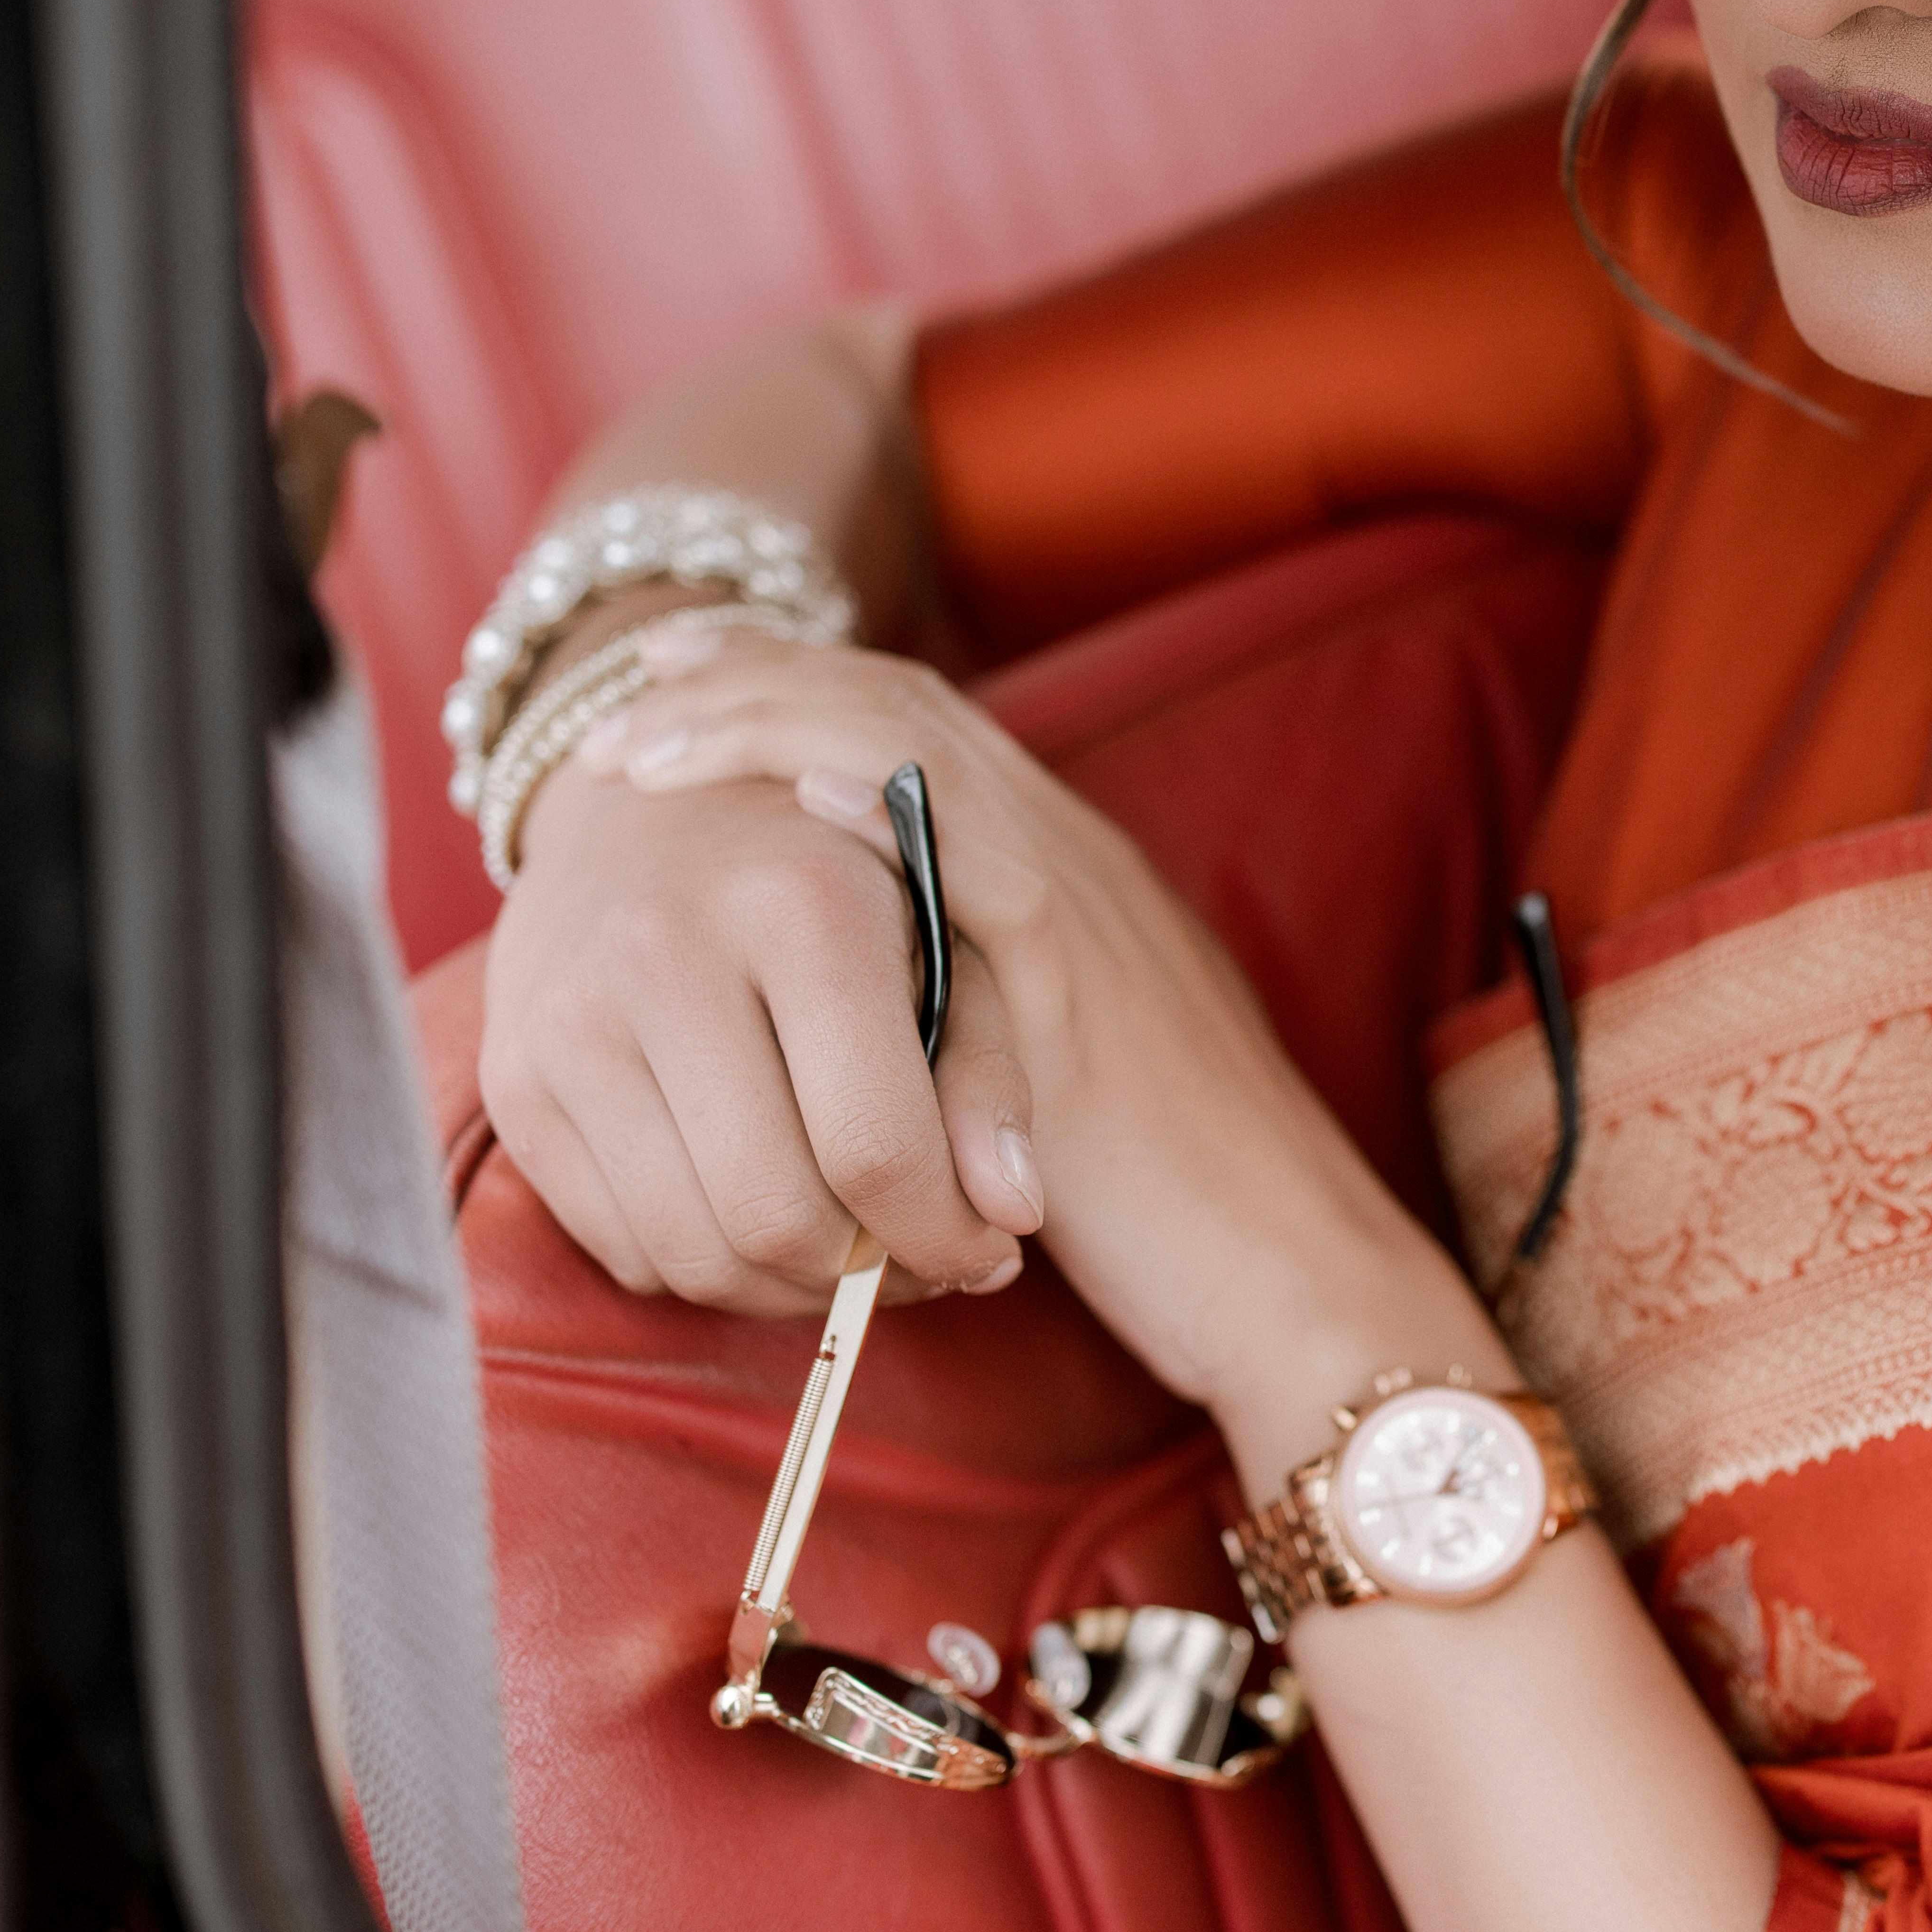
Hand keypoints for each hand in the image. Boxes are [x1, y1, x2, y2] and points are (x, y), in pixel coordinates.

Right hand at [480, 695, 1043, 1316]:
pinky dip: (710, 1266)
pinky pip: (626, 1247)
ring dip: (792, 1288)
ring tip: (852, 1249)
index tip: (988, 1250)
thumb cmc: (831, 882)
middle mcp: (663, 956)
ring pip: (696, 1253)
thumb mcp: (943, 939)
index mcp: (797, 907)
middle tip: (923, 1257)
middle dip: (873, 1273)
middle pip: (778, 1216)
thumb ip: (988, 1076)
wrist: (651, 813)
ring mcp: (570, 1024)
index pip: (875, 1144)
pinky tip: (761, 1218)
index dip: (946, 1235)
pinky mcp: (516, 1083)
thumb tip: (1012, 1214)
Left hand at [563, 622, 1502, 1427]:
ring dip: (778, 727)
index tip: (685, 663)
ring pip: (924, 757)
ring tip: (654, 735)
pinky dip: (884, 816)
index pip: (915, 726)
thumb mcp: (1052, 1076)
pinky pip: (979, 872)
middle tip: (640, 670)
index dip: (797, 679)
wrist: (1291, 1268)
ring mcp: (1079, 919)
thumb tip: (877, 1022)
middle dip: (761, 673)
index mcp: (1061, 874)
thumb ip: (973, 1021)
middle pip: (902, 706)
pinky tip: (798, 799)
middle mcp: (1072, 864)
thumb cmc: (1174, 1196)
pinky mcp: (1077, 998)